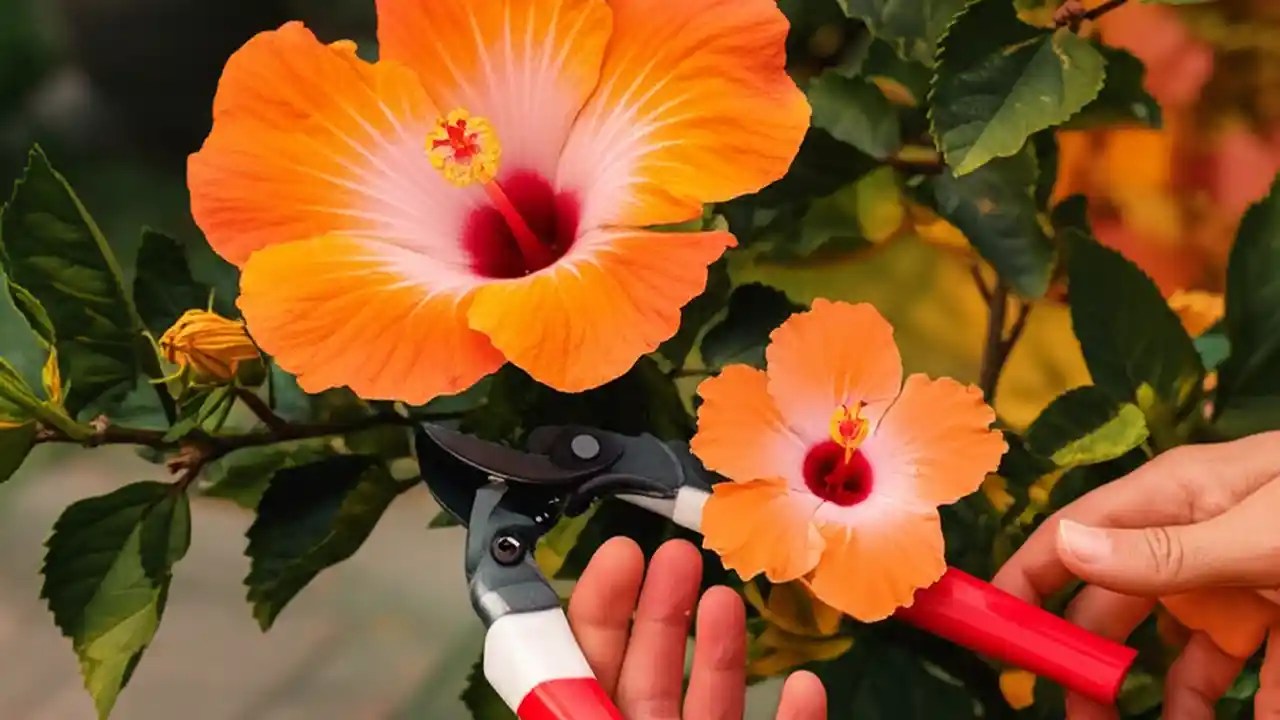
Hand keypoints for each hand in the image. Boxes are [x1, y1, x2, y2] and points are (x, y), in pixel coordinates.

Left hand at [567, 537, 826, 719]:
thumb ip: (576, 712)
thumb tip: (555, 675)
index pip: (586, 665)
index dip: (601, 608)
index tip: (622, 554)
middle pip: (650, 672)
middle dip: (662, 607)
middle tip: (678, 551)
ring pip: (712, 704)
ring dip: (723, 650)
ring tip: (724, 597)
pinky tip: (807, 685)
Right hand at [993, 432, 1279, 718]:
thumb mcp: (1259, 532)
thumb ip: (1166, 549)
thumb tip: (1063, 546)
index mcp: (1171, 499)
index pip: (1071, 538)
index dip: (1024, 583)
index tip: (991, 632)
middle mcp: (1192, 537)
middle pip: (1116, 607)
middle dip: (1092, 665)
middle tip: (1082, 719)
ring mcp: (1237, 576)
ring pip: (1185, 651)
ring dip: (1174, 702)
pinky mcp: (1279, 609)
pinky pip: (1252, 672)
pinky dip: (1247, 708)